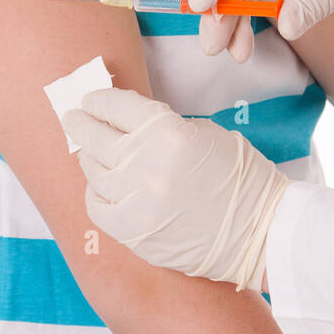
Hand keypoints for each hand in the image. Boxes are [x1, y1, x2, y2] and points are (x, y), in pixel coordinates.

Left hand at [61, 87, 288, 291]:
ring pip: (94, 172)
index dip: (98, 101)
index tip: (90, 100)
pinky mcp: (135, 233)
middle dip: (80, 124)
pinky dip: (95, 194)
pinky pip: (98, 208)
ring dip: (89, 158)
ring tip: (89, 152)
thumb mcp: (204, 135)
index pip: (116, 107)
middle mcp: (147, 164)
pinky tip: (99, 187)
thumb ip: (161, 128)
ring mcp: (138, 201)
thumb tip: (124, 124)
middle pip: (96, 137)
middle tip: (71, 118)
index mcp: (168, 132)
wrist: (261, 230)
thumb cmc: (239, 177)